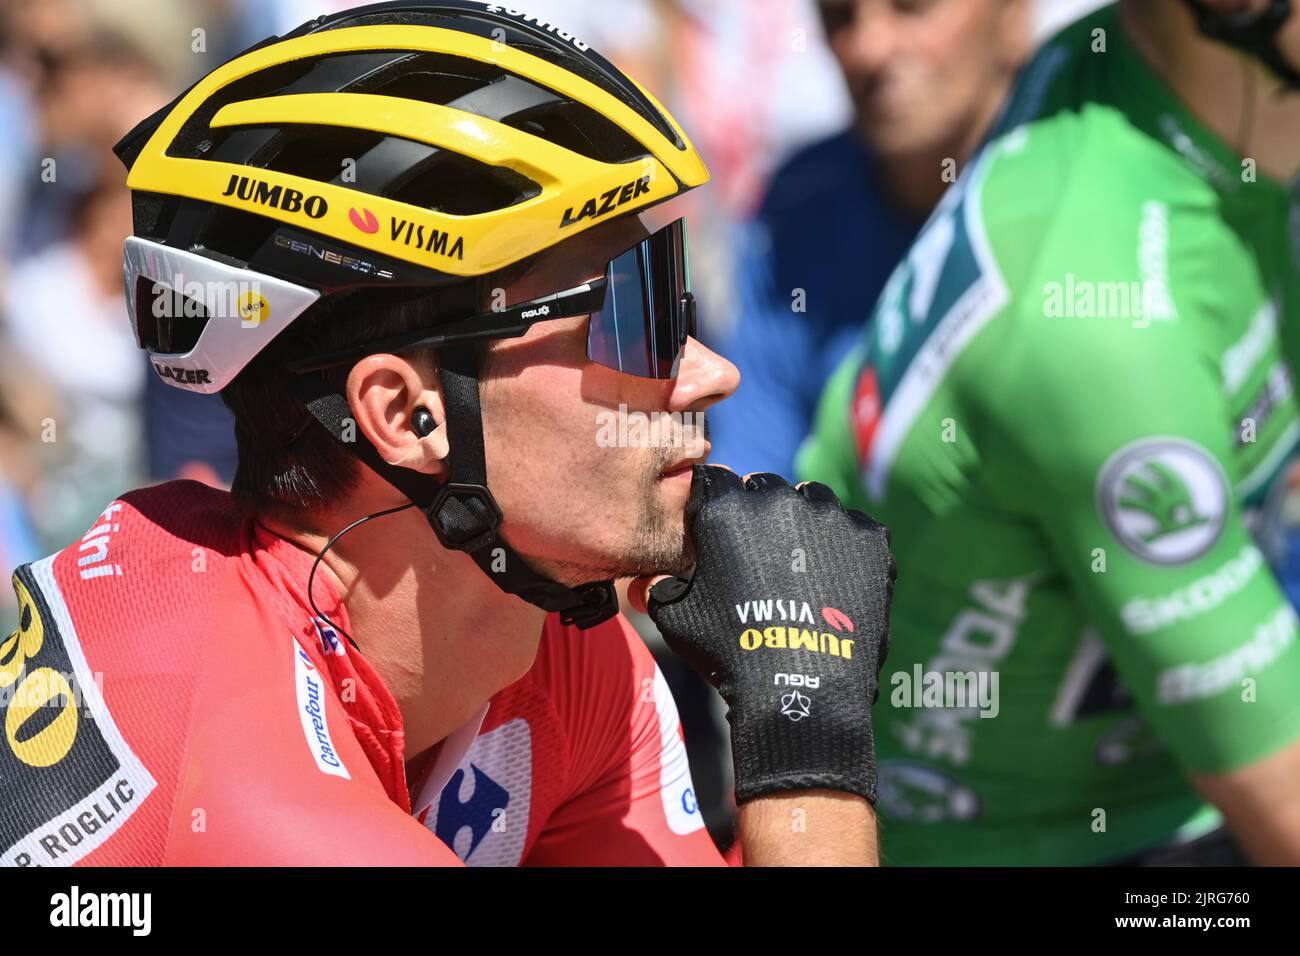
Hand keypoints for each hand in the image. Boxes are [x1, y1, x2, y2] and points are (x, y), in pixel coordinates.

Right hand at [631, 465, 894, 803]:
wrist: (799, 690)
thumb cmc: (729, 653)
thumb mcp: (675, 617)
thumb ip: (660, 584)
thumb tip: (649, 580)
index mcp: (727, 506)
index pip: (716, 481)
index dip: (715, 505)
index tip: (719, 530)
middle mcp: (779, 499)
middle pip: (764, 487)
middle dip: (757, 512)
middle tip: (759, 555)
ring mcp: (830, 515)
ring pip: (812, 501)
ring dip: (803, 523)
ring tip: (799, 568)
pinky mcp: (870, 537)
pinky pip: (852, 529)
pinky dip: (844, 548)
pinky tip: (833, 582)